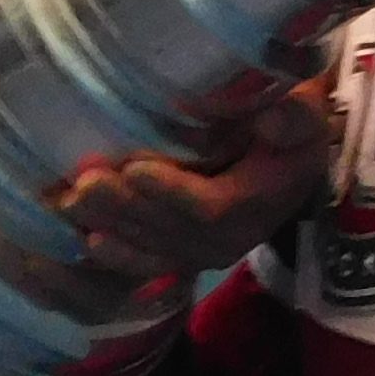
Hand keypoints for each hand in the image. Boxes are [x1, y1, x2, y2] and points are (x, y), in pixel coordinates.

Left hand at [58, 90, 330, 281]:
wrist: (296, 161)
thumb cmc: (292, 126)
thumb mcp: (307, 113)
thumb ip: (296, 116)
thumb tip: (271, 120)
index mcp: (260, 200)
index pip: (212, 207)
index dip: (172, 193)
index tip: (133, 168)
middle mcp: (233, 237)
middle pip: (172, 232)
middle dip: (125, 209)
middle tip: (83, 184)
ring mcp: (206, 251)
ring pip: (153, 249)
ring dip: (110, 227)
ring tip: (67, 204)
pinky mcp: (186, 253)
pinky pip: (148, 262)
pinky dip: (115, 253)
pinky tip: (82, 240)